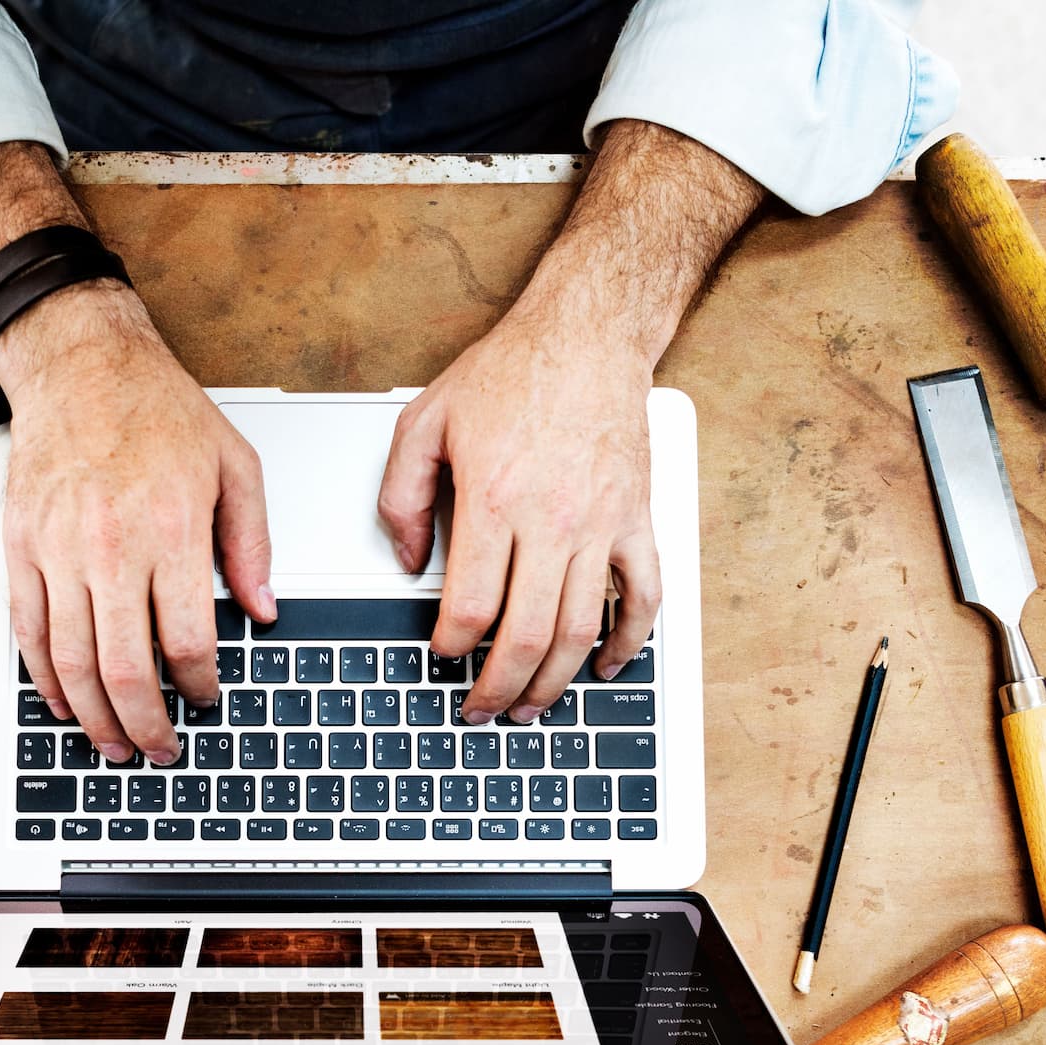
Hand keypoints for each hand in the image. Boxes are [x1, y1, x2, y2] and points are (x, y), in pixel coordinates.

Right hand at [0, 283, 275, 763]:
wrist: (81, 364)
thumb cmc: (157, 409)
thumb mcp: (234, 467)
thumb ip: (252, 545)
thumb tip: (262, 610)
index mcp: (171, 531)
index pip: (188, 642)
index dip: (200, 688)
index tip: (205, 700)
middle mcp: (112, 547)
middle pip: (127, 669)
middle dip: (147, 725)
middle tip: (160, 749)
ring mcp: (58, 551)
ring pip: (73, 663)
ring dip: (95, 717)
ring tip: (114, 742)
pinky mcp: (21, 548)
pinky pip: (28, 632)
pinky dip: (45, 679)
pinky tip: (63, 702)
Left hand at [377, 302, 660, 724]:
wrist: (587, 333)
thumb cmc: (511, 372)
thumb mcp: (425, 421)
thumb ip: (402, 497)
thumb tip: (406, 562)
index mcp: (495, 499)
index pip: (471, 606)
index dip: (452, 648)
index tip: (442, 658)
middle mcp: (552, 519)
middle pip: (527, 634)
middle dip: (499, 687)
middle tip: (481, 709)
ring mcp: (602, 524)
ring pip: (581, 629)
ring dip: (555, 682)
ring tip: (531, 707)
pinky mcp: (636, 519)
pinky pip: (643, 596)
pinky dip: (628, 642)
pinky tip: (606, 667)